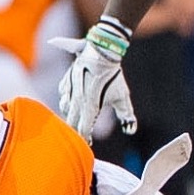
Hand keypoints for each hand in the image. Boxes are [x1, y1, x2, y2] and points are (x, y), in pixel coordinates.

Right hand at [54, 24, 135, 141]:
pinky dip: (66, 99)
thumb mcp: (122, 96)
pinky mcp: (66, 81)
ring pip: (65, 108)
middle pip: (71, 122)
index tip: (89, 142)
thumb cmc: (113, 75)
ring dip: (70, 114)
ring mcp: (69, 91)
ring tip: (77, 116)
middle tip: (81, 133)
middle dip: (76, 129)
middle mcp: (77, 101)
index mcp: (90, 107)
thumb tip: (130, 131)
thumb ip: (126, 115)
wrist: (101, 52)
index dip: (86, 138)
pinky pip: (63, 94)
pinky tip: (71, 99)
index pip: (83, 130)